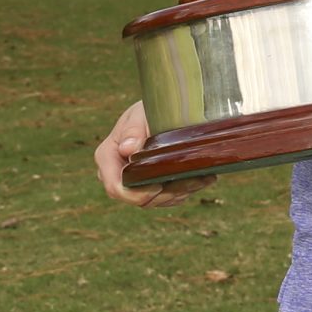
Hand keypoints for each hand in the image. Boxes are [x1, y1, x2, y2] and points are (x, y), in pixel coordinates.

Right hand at [93, 100, 214, 207]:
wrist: (160, 110)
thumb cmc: (148, 109)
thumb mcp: (140, 114)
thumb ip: (133, 131)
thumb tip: (127, 150)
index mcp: (108, 157)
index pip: (115, 187)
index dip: (136, 194)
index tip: (159, 185)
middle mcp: (117, 174)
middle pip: (138, 199)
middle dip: (166, 194)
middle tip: (191, 180)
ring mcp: (134, 183)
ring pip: (157, 201)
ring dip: (180, 192)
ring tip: (202, 178)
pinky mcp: (151, 186)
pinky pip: (167, 198)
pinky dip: (185, 190)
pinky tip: (203, 178)